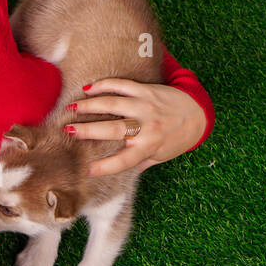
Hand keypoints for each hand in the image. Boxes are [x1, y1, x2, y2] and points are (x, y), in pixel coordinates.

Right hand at [65, 78, 207, 176]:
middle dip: (88, 131)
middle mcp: (147, 127)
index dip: (104, 167)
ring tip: (71, 108)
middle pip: (113, 130)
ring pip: (114, 104)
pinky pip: (122, 85)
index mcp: (148, 147)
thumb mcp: (159, 156)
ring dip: (90, 106)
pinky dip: (104, 85)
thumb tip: (118, 180)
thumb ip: (139, 164)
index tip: (85, 170)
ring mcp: (146, 106)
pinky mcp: (146, 90)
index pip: (123, 161)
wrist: (198, 113)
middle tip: (67, 131)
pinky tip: (89, 89)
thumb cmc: (175, 139)